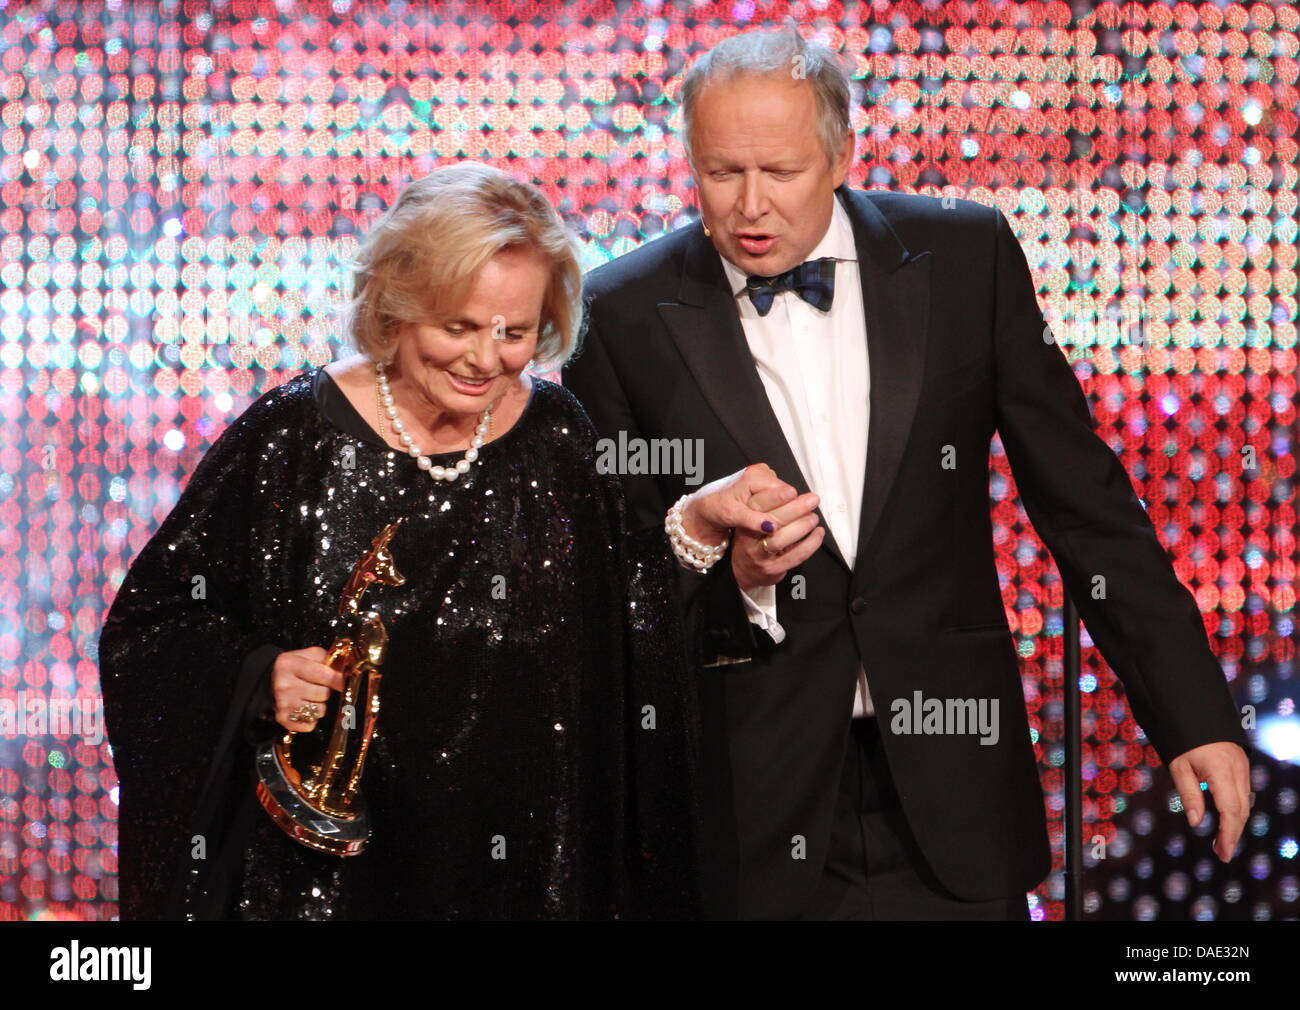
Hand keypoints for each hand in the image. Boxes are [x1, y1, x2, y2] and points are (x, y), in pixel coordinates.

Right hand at [270, 646, 344, 733]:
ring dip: (321, 705)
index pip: (323, 675)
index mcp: (290, 664)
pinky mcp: (283, 719)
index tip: (346, 682)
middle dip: (326, 691)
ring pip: (319, 711)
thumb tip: (349, 670)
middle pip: (323, 694)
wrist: (270, 680)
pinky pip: (310, 724)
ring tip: (311, 697)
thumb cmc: (296, 667)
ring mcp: (283, 704)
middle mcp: (284, 685)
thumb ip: (328, 660)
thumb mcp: (309, 655)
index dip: (339, 679)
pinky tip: (306, 708)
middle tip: (319, 686)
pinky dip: (312, 719)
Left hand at [679, 464, 800, 545]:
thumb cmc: (715, 508)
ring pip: (784, 497)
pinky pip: (778, 498)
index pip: (785, 493)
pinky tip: (762, 515)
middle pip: (787, 494)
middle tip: (769, 524)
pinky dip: (773, 508)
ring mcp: (764, 477)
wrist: (706, 507)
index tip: (780, 524)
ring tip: (763, 519)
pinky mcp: (765, 484)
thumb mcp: (732, 515)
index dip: (785, 509)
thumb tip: (772, 527)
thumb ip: (752, 520)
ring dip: (777, 510)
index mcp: (755, 475)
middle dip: (782, 510)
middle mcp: (762, 472)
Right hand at [731, 482, 823, 594]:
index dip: (776, 496)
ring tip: (814, 517)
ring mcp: (759, 554)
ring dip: (802, 525)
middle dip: (795, 508)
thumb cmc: (755, 538)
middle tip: (812, 500)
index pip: (758, 504)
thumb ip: (771, 505)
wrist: (743, 570)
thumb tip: (798, 495)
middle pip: (772, 520)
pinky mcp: (772, 568)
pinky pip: (795, 556)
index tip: (792, 491)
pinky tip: (818, 534)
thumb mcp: (755, 518)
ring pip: (781, 539)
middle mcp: (749, 536)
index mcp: (745, 518)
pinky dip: (810, 543)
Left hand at [1168, 741, 1250, 861]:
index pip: (1230, 810)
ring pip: (1245, 803)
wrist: (1194, 713)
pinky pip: (1244, 793)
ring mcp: (1243, 767)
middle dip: (1233, 834)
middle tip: (1221, 852)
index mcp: (1222, 770)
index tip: (1223, 852)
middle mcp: (1238, 770)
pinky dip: (1237, 809)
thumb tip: (1196, 822)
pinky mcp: (1242, 765)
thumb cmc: (1182, 739)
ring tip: (1222, 842)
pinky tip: (1227, 820)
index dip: (1229, 834)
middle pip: (1241, 810)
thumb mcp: (1179, 767)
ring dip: (1236, 824)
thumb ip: (1189, 794)